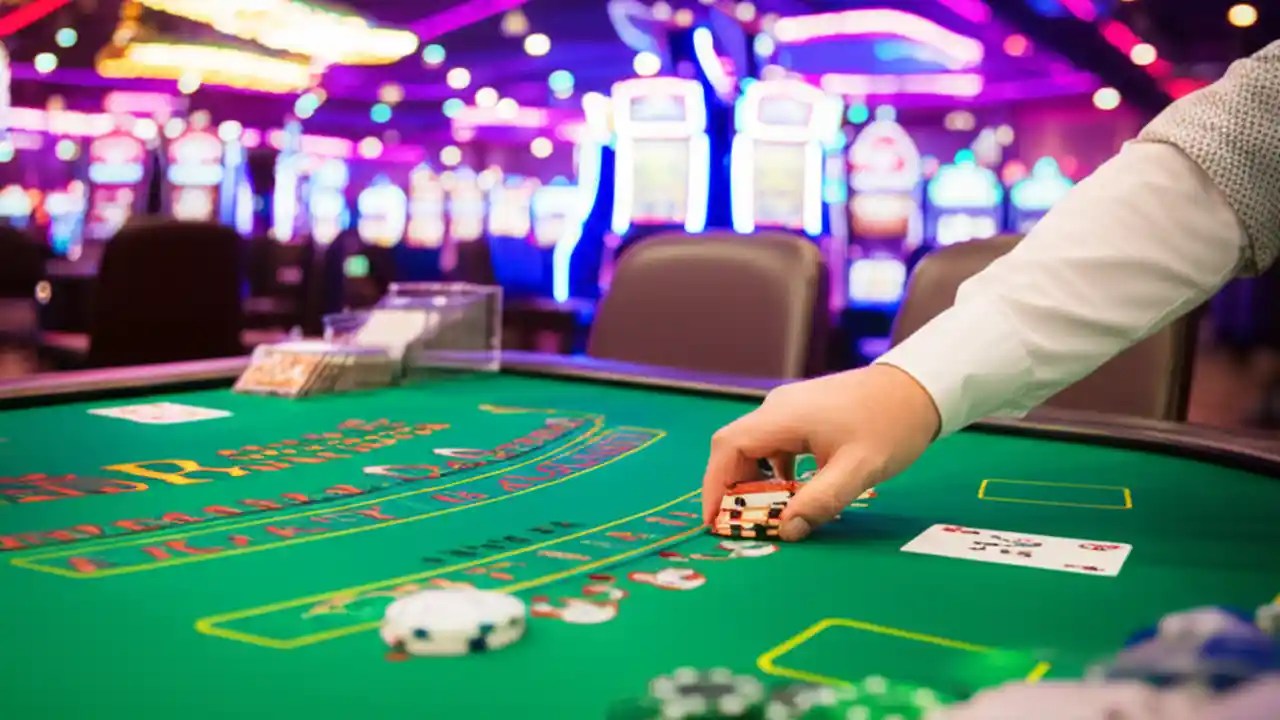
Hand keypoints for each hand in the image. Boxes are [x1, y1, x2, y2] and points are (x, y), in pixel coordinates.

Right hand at [701, 364, 941, 540]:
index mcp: (782, 417)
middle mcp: (778, 409)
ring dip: (756, 482)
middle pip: (737, 449)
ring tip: (765, 515)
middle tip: (741, 525)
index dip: (715, 485)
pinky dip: (774, 472)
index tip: (714, 519)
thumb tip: (787, 531)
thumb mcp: (858, 470)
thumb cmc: (890, 424)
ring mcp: (790, 409)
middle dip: (733, 489)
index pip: (729, 448)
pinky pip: (775, 446)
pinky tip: (792, 492)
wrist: (919, 387)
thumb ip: (820, 501)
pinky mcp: (805, 414)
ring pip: (756, 448)